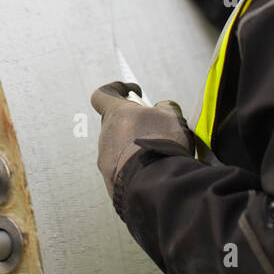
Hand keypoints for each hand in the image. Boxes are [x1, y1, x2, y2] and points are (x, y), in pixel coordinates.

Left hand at [90, 81, 192, 198]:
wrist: (156, 184)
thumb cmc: (162, 145)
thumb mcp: (171, 116)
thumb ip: (164, 107)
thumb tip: (162, 107)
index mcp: (116, 114)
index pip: (102, 94)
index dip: (116, 89)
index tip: (133, 91)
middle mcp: (105, 136)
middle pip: (115, 123)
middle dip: (133, 123)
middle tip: (155, 129)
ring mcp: (105, 160)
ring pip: (119, 148)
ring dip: (135, 148)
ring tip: (158, 155)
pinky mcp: (111, 182)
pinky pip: (122, 170)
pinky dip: (135, 168)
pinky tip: (153, 172)